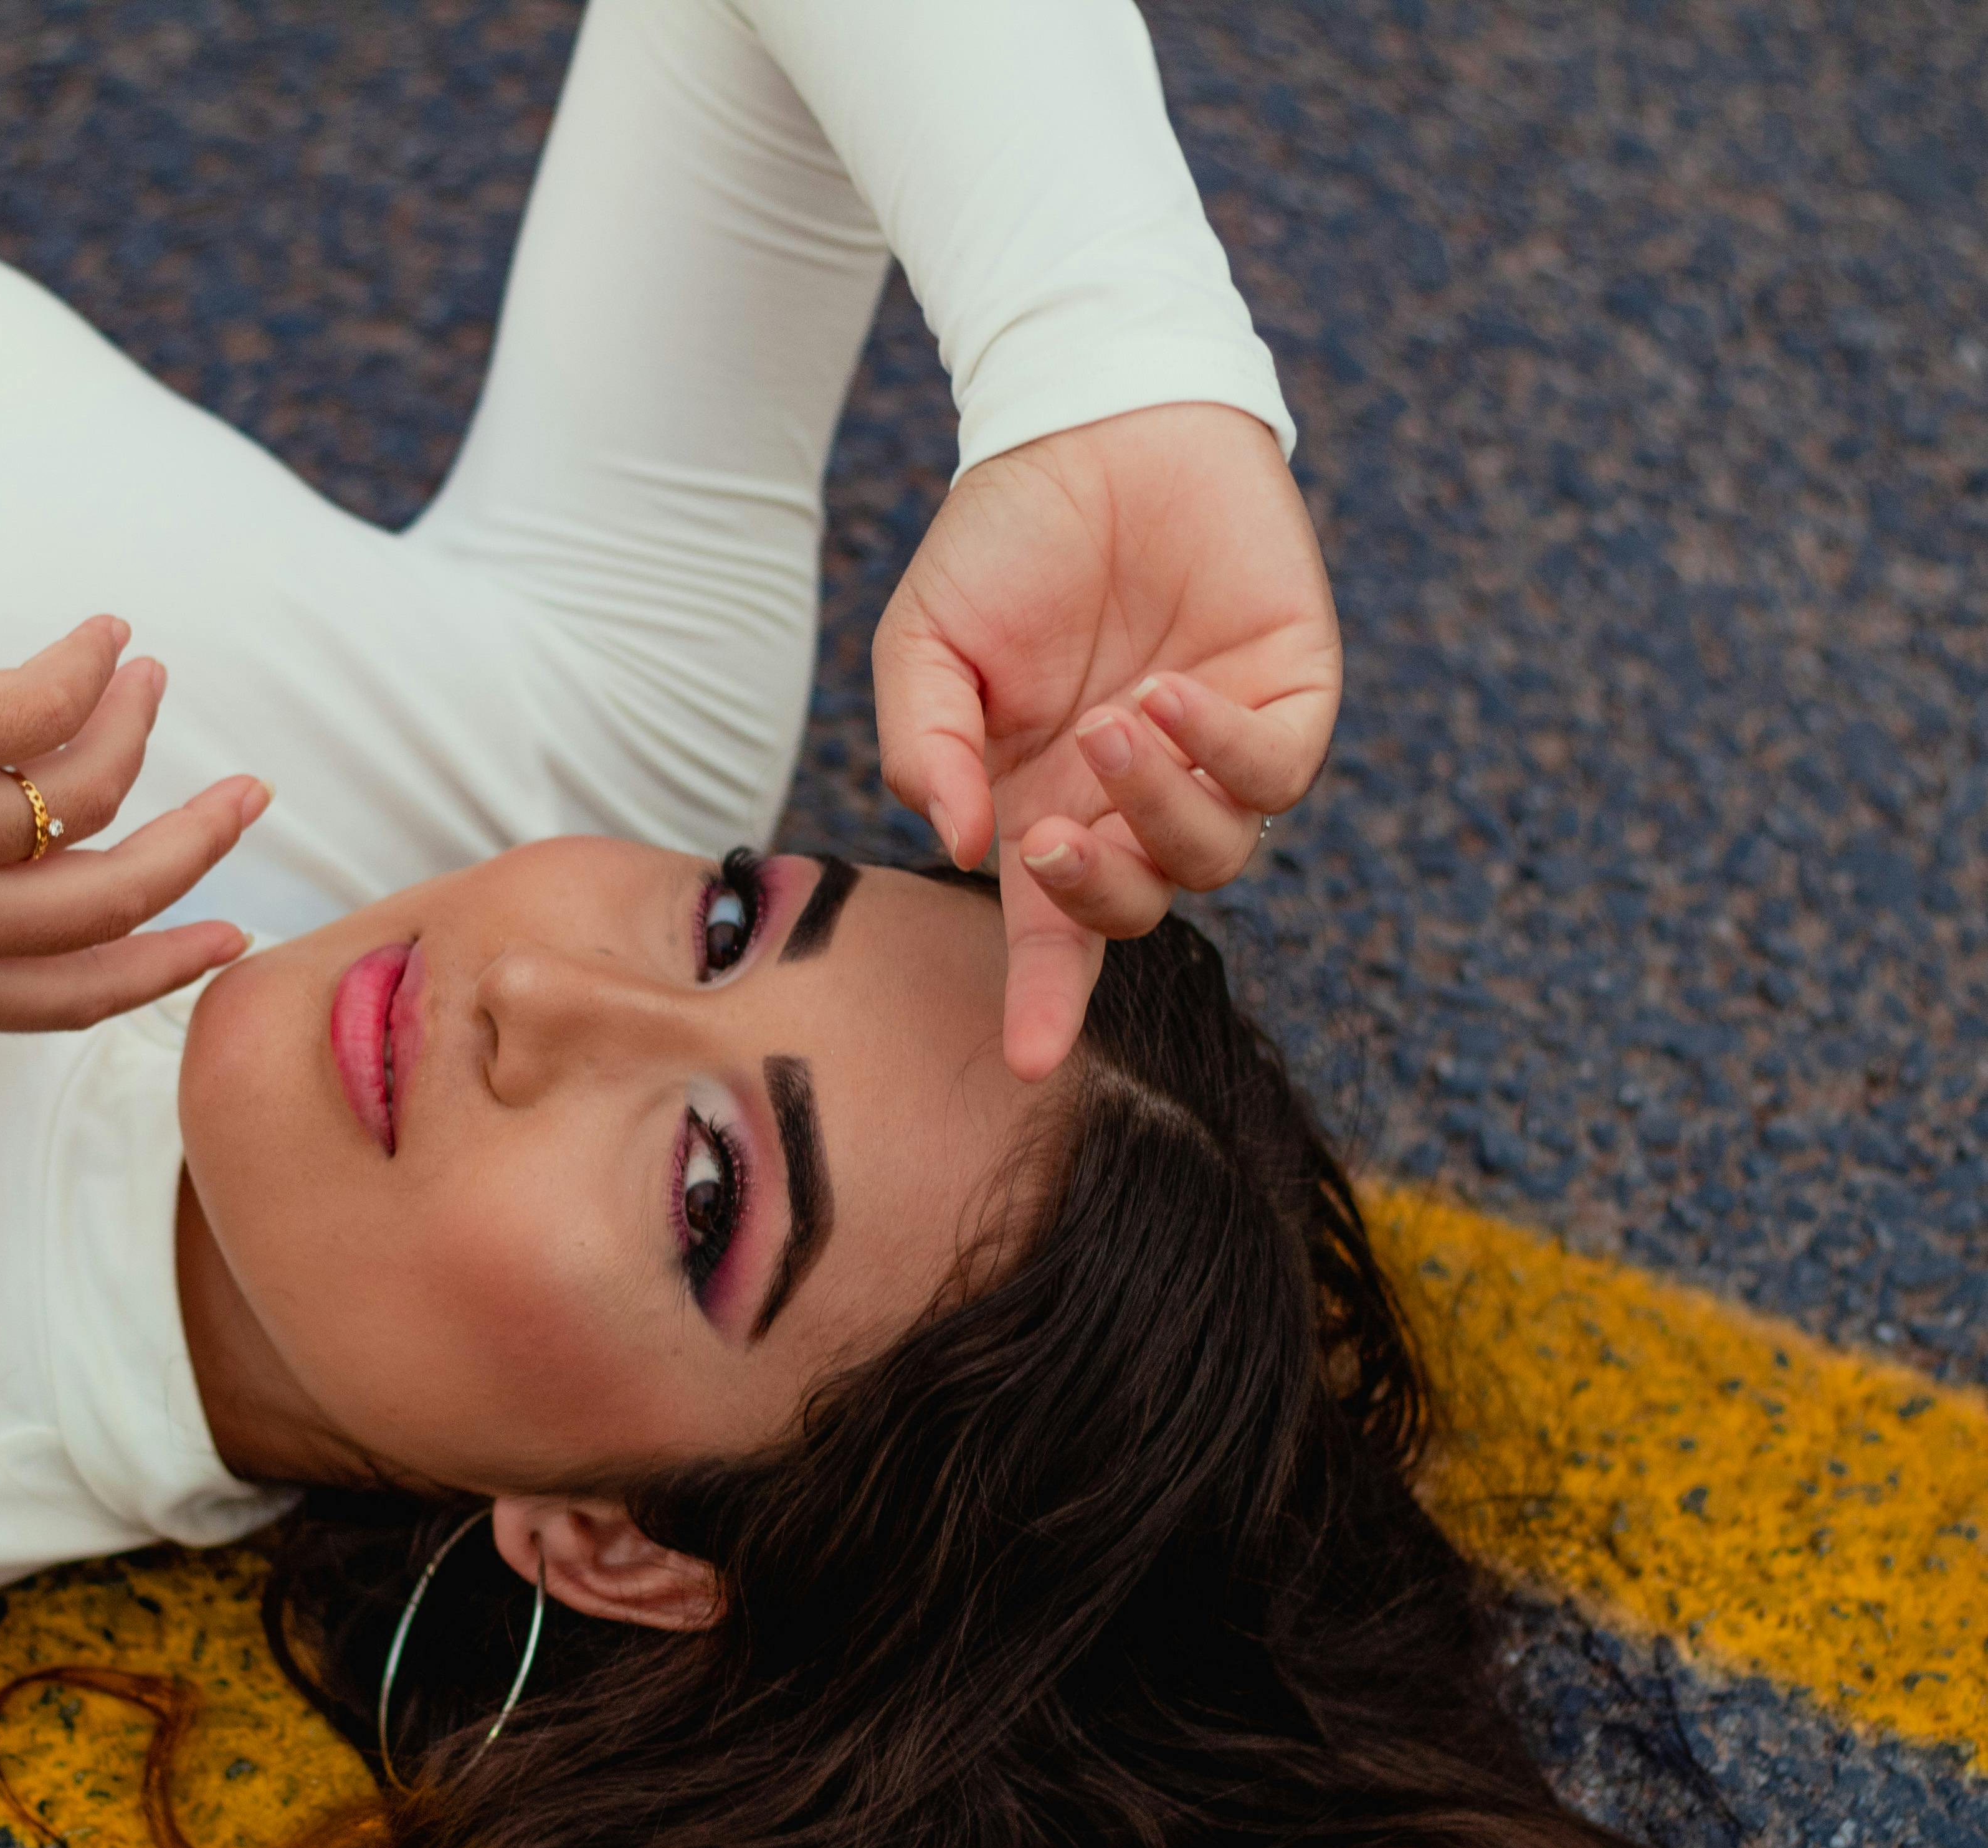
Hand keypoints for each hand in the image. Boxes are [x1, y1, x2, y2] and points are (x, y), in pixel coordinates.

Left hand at [0, 618, 266, 1028]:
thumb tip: (18, 855)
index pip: (70, 995)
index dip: (164, 969)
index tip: (229, 935)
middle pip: (109, 900)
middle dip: (198, 847)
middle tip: (247, 793)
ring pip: (87, 794)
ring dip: (135, 725)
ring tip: (143, 674)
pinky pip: (39, 707)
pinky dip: (87, 666)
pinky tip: (101, 636)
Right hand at [871, 402, 1340, 1080]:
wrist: (1095, 422)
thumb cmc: (1003, 540)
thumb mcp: (923, 648)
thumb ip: (926, 750)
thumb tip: (960, 844)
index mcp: (1045, 804)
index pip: (1051, 930)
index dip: (1043, 1000)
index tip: (1027, 1062)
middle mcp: (1133, 799)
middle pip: (1136, 908)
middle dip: (1099, 898)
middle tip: (1058, 840)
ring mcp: (1215, 755)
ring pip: (1214, 856)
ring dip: (1161, 815)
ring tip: (1115, 726)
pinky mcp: (1287, 700)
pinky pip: (1272, 774)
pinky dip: (1222, 755)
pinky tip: (1169, 697)